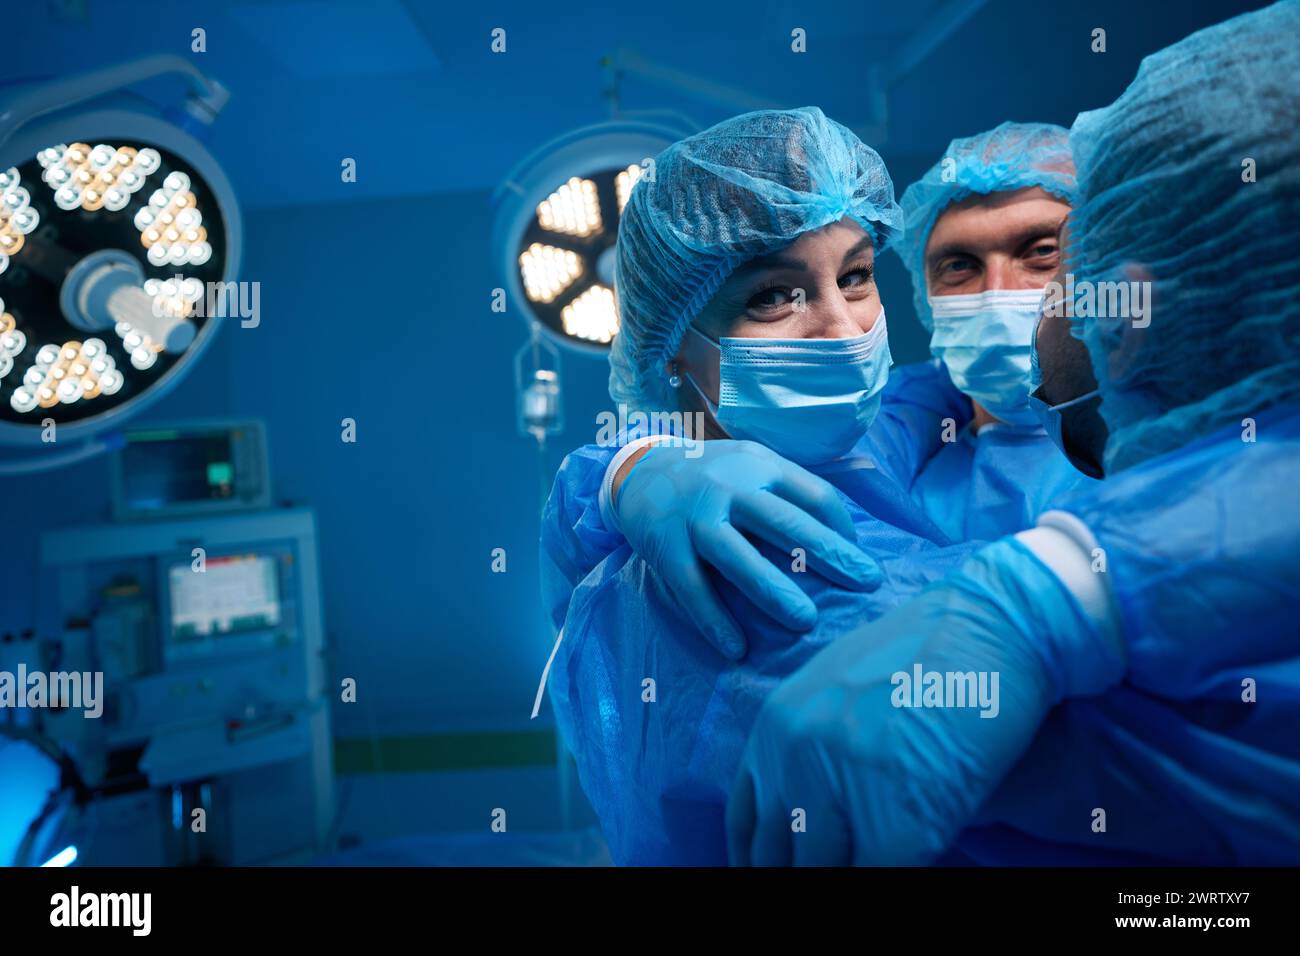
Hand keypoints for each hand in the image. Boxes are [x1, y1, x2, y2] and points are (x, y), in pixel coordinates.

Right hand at [615, 439, 882, 659]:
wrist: (638, 470)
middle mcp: (730, 486)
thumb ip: (791, 491)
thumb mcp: (753, 465)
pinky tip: (736, 648)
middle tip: (867, 583)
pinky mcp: (665, 545)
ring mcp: (695, 516)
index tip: (860, 561)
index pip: (815, 495)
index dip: (843, 529)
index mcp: (760, 465)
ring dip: (772, 590)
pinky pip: (691, 586)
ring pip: (737, 555)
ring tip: (806, 621)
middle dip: (830, 554)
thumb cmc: (712, 478)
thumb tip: (848, 535)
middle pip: (784, 523)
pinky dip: (713, 618)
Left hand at [726, 538, 1123, 864]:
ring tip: (871, 859)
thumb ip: (804, 750)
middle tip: (838, 864)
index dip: (759, 860)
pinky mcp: (902, 824)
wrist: (990, 627)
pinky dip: (891, 874)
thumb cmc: (924, 654)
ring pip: (824, 874)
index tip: (782, 870)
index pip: (747, 825)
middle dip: (803, 873)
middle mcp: (795, 761)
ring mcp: (845, 792)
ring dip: (847, 872)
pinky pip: (878, 876)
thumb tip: (799, 819)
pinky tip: (911, 859)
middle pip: (780, 859)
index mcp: (774, 731)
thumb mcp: (834, 689)